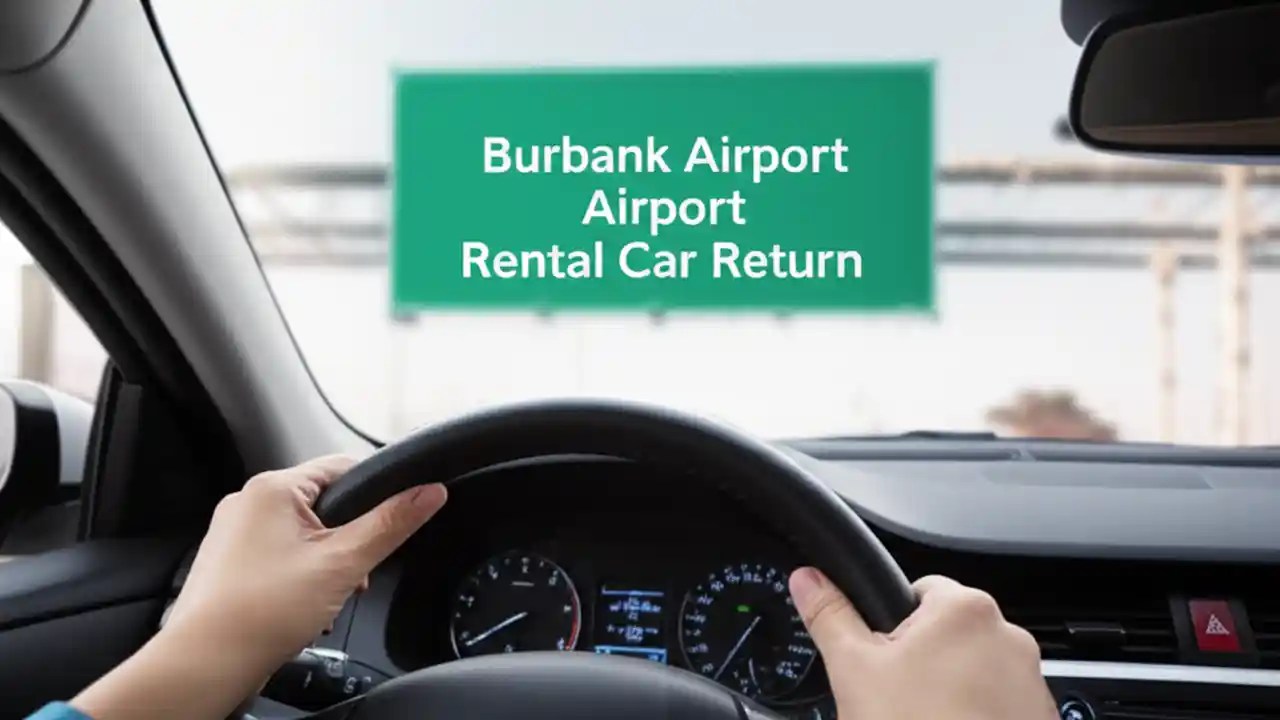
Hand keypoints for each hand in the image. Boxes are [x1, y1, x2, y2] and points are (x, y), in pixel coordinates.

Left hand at [73, 455, 447, 719]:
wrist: (205, 663)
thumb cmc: (261, 612)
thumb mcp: (344, 564)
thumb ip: (390, 524)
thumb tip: (429, 493)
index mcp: (272, 488)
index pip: (342, 467)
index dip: (374, 494)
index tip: (390, 521)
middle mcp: (247, 502)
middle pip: (323, 505)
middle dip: (346, 542)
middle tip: (349, 575)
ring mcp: (232, 534)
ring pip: (302, 535)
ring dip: (323, 564)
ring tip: (320, 598)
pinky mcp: (228, 563)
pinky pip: (278, 557)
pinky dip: (297, 578)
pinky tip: (299, 608)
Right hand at [789, 568, 1057, 719]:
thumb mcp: (854, 670)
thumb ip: (830, 616)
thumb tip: (809, 580)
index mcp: (964, 609)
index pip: (920, 590)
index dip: (893, 626)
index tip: (885, 660)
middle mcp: (1009, 636)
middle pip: (949, 633)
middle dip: (924, 660)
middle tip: (900, 699)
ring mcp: (1033, 679)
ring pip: (977, 669)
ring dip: (955, 687)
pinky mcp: (1042, 715)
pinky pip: (1003, 703)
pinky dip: (981, 714)